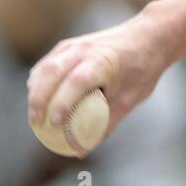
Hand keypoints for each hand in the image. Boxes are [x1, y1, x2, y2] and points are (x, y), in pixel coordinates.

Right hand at [26, 11, 171, 140]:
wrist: (150, 36)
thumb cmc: (142, 69)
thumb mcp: (131, 99)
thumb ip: (107, 123)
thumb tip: (81, 149)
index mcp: (104, 61)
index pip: (77, 81)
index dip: (63, 103)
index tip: (54, 124)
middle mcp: (85, 49)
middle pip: (52, 72)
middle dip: (38, 100)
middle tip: (36, 124)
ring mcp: (74, 44)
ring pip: (45, 67)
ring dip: (35, 91)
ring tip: (35, 115)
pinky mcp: (68, 45)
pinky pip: (47, 64)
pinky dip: (39, 81)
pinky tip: (38, 98)